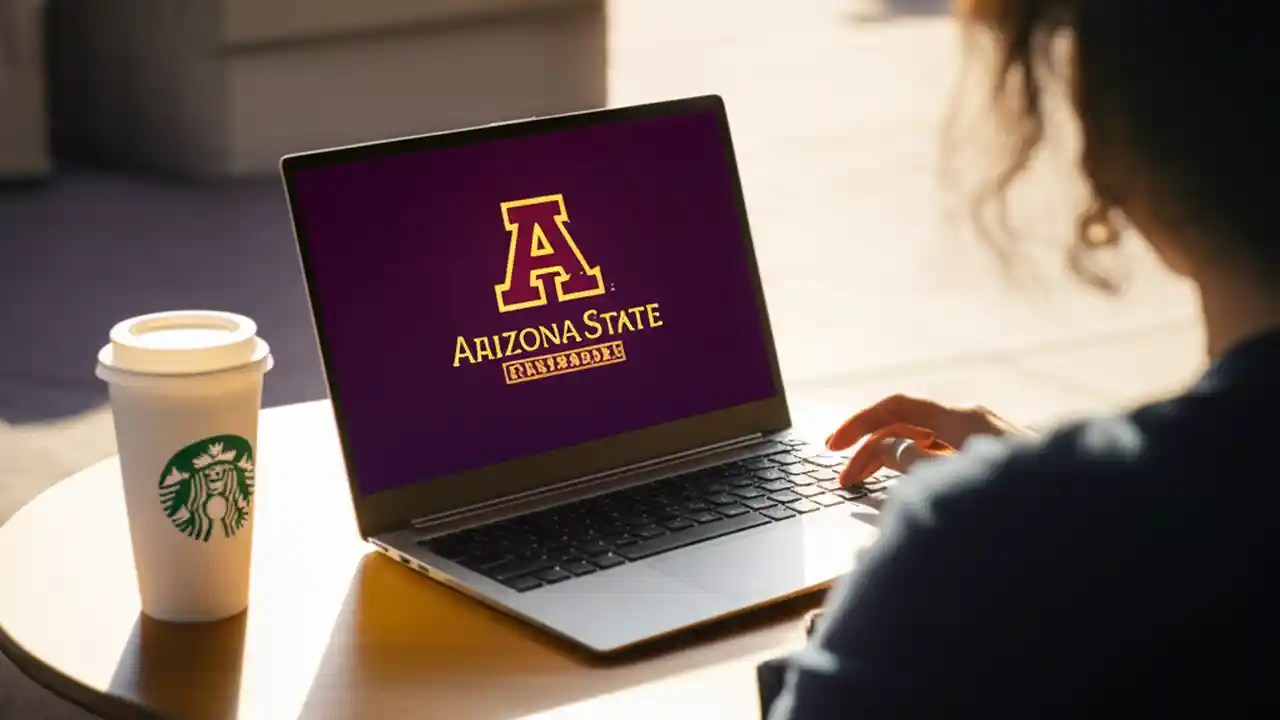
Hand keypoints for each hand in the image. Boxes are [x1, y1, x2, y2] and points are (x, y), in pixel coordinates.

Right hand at [825, 394, 1024, 485]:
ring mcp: (983, 442)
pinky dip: (914, 470)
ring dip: (890, 463)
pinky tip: (901, 490)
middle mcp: (972, 423)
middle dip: (870, 451)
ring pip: (923, 444)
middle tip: (842, 482)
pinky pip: (941, 459)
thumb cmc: (1019, 501)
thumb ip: (913, 463)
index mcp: (963, 417)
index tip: (834, 446)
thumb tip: (885, 450)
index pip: (897, 407)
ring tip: (863, 489)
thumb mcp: (955, 480)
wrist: (1078, 521)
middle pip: (907, 427)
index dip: (860, 423)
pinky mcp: (991, 464)